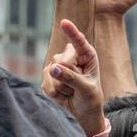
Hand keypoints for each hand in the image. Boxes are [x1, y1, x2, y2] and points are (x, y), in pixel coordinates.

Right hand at [44, 19, 104, 135]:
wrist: (82, 113)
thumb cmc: (90, 99)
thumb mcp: (86, 89)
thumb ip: (71, 78)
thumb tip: (53, 68)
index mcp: (86, 55)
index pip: (78, 42)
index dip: (71, 32)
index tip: (64, 22)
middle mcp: (70, 56)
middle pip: (61, 61)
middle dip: (67, 78)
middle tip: (77, 88)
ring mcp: (57, 65)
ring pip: (51, 73)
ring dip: (61, 88)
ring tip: (71, 92)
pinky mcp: (47, 76)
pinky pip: (45, 83)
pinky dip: (54, 93)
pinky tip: (63, 95)